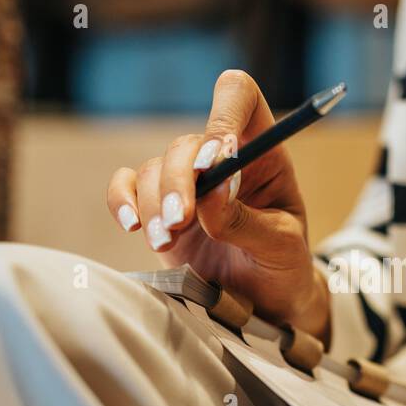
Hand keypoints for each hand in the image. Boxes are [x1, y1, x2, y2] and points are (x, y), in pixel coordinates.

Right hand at [106, 70, 330, 344]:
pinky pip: (127, 186)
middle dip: (179, 180)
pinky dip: (121, 200)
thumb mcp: (281, 248)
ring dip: (154, 204)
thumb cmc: (284, 269)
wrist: (264, 306)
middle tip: (182, 219)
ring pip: (155, 169)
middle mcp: (221, 160)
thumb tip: (210, 192)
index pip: (241, 98)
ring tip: (168, 241)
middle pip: (187, 143)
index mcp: (262, 153)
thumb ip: (247, 221)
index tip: (219, 154)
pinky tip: (131, 226)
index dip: (225, 111)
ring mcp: (187, 183)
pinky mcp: (159, 208)